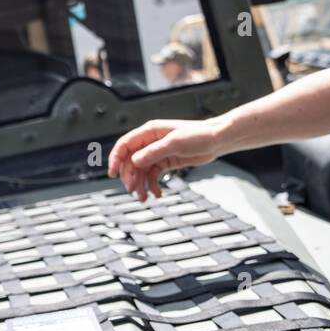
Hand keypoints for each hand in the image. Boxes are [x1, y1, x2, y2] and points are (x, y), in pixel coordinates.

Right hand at [108, 118, 229, 201]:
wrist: (217, 140)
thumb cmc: (199, 135)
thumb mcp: (175, 143)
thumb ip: (153, 152)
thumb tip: (134, 161)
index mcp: (149, 132)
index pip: (124, 145)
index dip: (115, 159)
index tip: (112, 174)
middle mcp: (150, 143)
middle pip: (131, 162)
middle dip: (131, 178)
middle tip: (134, 191)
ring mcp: (157, 153)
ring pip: (141, 171)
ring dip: (141, 185)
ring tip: (145, 198)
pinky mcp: (165, 162)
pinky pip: (152, 176)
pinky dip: (153, 186)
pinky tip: (157, 194)